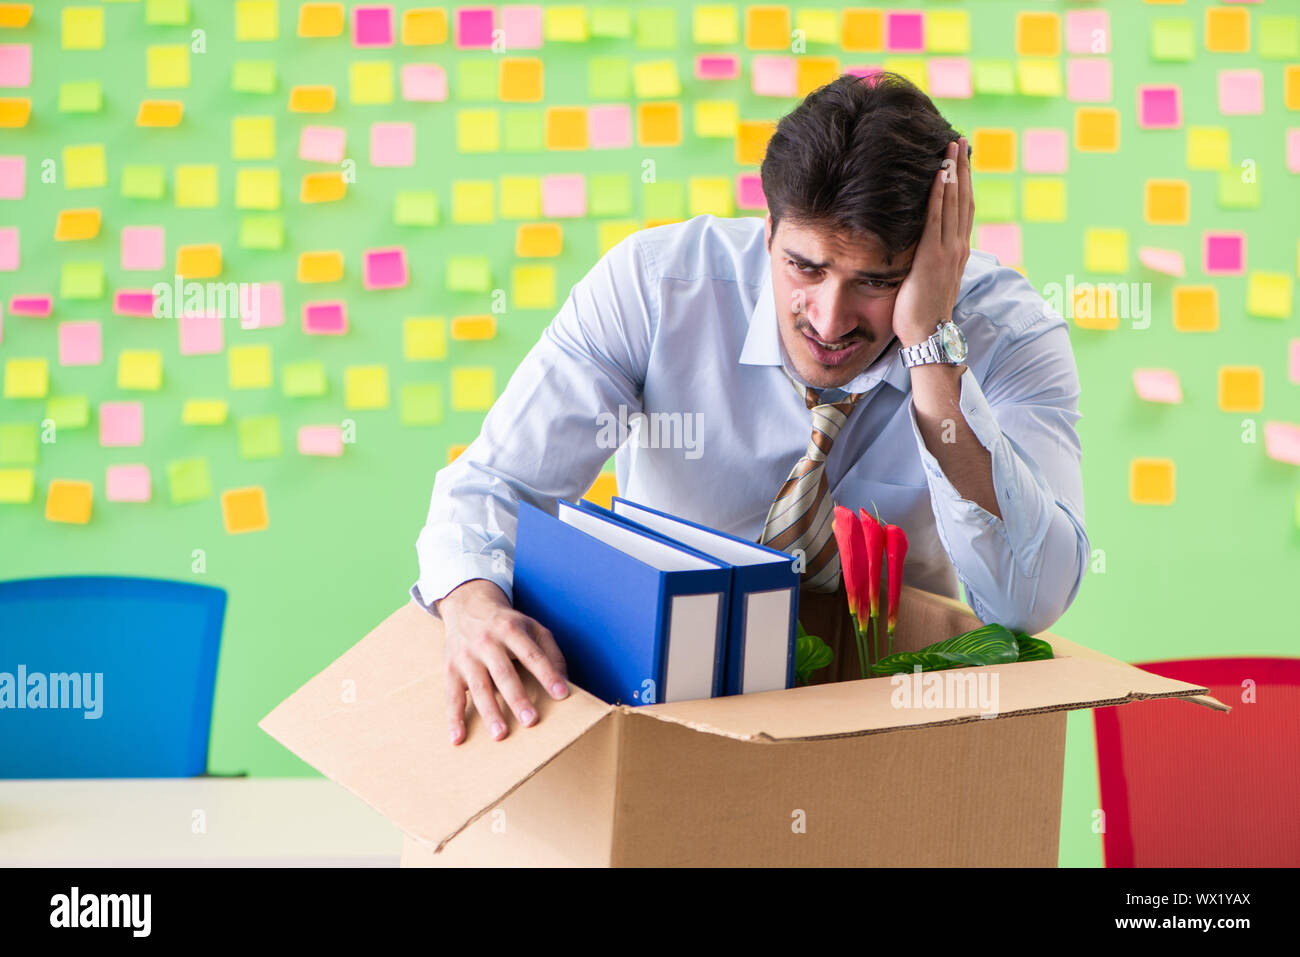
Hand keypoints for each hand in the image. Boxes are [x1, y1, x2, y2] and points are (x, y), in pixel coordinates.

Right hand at [437, 579, 568, 744]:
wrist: (467, 604)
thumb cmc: (506, 622)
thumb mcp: (532, 626)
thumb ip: (550, 651)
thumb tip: (565, 682)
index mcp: (511, 629)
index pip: (532, 654)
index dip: (547, 674)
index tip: (561, 694)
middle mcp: (487, 642)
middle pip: (504, 673)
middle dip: (517, 698)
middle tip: (531, 720)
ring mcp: (467, 656)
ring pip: (479, 687)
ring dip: (489, 712)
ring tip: (500, 734)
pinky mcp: (451, 669)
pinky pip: (452, 696)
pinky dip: (454, 718)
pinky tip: (458, 737)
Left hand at [891, 136, 972, 347]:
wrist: (928, 335)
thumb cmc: (922, 311)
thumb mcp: (928, 278)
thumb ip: (927, 259)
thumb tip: (916, 247)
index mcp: (957, 250)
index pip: (963, 209)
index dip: (963, 182)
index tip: (960, 160)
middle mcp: (957, 246)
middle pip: (963, 198)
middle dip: (962, 168)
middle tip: (960, 141)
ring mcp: (948, 250)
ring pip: (953, 203)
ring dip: (953, 173)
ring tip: (951, 147)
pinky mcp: (933, 257)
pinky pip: (936, 219)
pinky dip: (939, 195)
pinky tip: (939, 175)